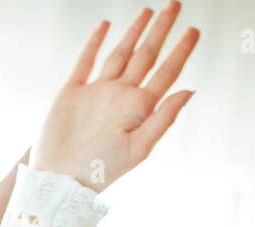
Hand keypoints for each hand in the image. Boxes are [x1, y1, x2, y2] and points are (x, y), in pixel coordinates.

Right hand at [31, 2, 198, 193]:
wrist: (60, 180)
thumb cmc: (101, 171)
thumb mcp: (138, 148)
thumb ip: (163, 118)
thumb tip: (190, 90)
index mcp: (139, 109)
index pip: (166, 73)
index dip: (181, 52)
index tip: (194, 30)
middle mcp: (121, 97)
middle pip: (146, 55)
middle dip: (161, 30)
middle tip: (176, 4)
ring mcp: (97, 92)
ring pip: (120, 54)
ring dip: (134, 32)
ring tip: (149, 11)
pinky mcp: (73, 92)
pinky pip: (86, 61)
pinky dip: (95, 42)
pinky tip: (106, 26)